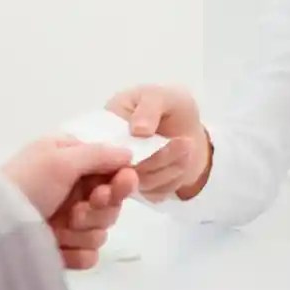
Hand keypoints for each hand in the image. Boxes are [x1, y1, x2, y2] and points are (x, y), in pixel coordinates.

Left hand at [2, 137, 138, 269]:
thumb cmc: (26, 183)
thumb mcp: (59, 158)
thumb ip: (98, 154)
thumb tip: (128, 153)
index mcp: (70, 162)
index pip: (112, 172)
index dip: (120, 180)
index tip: (120, 184)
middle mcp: (71, 190)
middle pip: (112, 204)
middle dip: (98, 209)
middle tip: (78, 210)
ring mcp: (67, 221)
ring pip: (101, 231)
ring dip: (82, 231)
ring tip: (58, 226)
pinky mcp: (63, 249)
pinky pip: (89, 254)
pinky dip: (74, 252)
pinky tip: (56, 245)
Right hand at [105, 84, 210, 201]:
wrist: (188, 130)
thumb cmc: (170, 106)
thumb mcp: (162, 96)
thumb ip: (148, 108)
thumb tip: (137, 131)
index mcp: (104, 125)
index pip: (101, 146)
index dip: (122, 148)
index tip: (152, 137)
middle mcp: (108, 154)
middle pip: (121, 169)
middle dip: (156, 158)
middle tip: (185, 143)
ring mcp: (123, 175)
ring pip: (140, 183)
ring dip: (169, 167)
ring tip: (188, 148)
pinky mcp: (140, 190)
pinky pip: (153, 193)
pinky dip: (172, 180)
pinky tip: (183, 163)